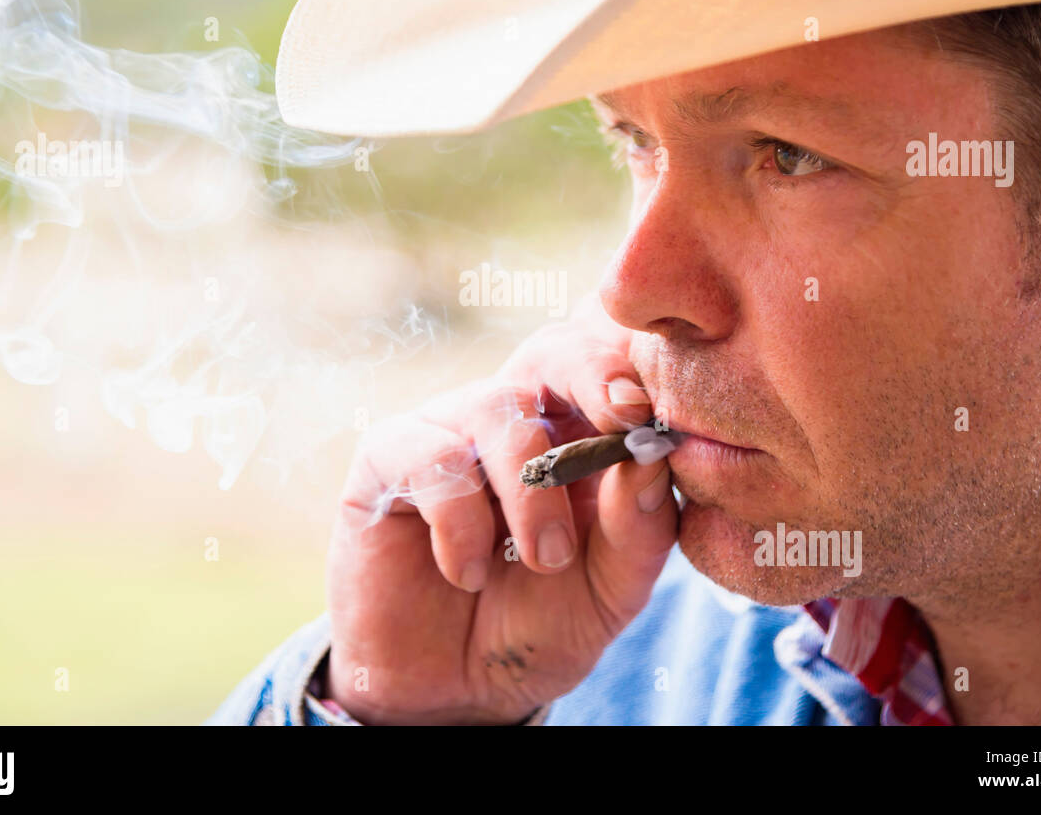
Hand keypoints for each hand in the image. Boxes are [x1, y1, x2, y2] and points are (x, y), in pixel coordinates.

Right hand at [324, 291, 677, 723]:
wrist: (453, 690)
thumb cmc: (539, 623)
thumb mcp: (611, 589)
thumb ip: (639, 527)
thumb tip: (653, 454)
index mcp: (579, 434)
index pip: (608, 367)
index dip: (630, 370)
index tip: (650, 411)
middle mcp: (513, 420)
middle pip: (550, 351)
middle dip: (590, 374)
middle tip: (623, 418)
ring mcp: (448, 430)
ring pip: (495, 407)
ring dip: (532, 491)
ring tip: (545, 560)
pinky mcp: (387, 457)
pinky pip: (430, 456)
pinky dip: (461, 521)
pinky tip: (468, 572)